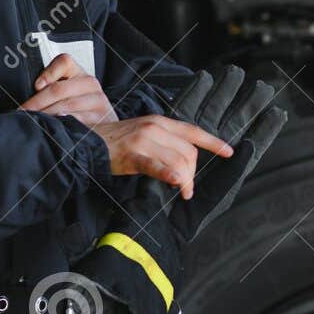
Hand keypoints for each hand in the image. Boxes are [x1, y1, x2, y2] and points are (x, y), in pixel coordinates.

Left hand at [19, 53, 116, 125]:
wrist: (106, 124)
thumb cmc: (80, 109)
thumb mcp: (68, 94)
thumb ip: (51, 90)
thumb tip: (27, 101)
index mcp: (78, 73)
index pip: (64, 62)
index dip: (49, 72)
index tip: (37, 86)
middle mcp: (90, 83)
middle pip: (58, 89)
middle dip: (37, 103)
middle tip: (24, 113)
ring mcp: (97, 100)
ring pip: (66, 107)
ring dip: (47, 116)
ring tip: (36, 123)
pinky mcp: (102, 118)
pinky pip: (79, 121)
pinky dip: (65, 125)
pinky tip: (57, 129)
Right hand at [91, 115, 230, 198]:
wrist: (85, 143)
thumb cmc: (114, 142)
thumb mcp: (143, 133)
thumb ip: (163, 140)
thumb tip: (183, 160)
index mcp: (159, 122)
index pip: (193, 131)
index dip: (213, 142)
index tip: (229, 152)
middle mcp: (154, 127)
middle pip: (188, 152)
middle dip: (193, 173)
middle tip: (188, 189)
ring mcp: (143, 140)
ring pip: (177, 161)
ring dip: (184, 181)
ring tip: (181, 192)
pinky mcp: (132, 154)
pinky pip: (155, 165)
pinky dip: (168, 174)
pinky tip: (176, 182)